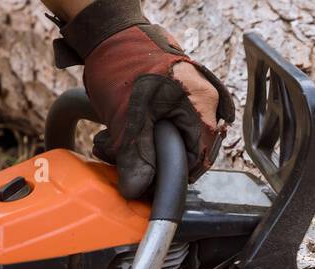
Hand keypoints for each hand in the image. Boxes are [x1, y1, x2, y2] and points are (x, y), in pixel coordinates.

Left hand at [52, 0, 234, 197]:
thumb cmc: (123, 63)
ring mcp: (192, 98)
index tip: (145, 182)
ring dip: (139, 147)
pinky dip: (142, 133)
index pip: (198, 159)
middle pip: (183, 150)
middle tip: (119, 157)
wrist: (110, 31)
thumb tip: (137, 190)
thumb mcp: (128, 116)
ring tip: (111, 141)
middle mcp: (205, 102)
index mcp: (203, 106)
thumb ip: (136, 155)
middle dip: (148, 160)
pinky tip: (119, 131)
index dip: (171, 175)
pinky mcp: (176, 96)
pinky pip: (164, 126)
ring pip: (170, 140)